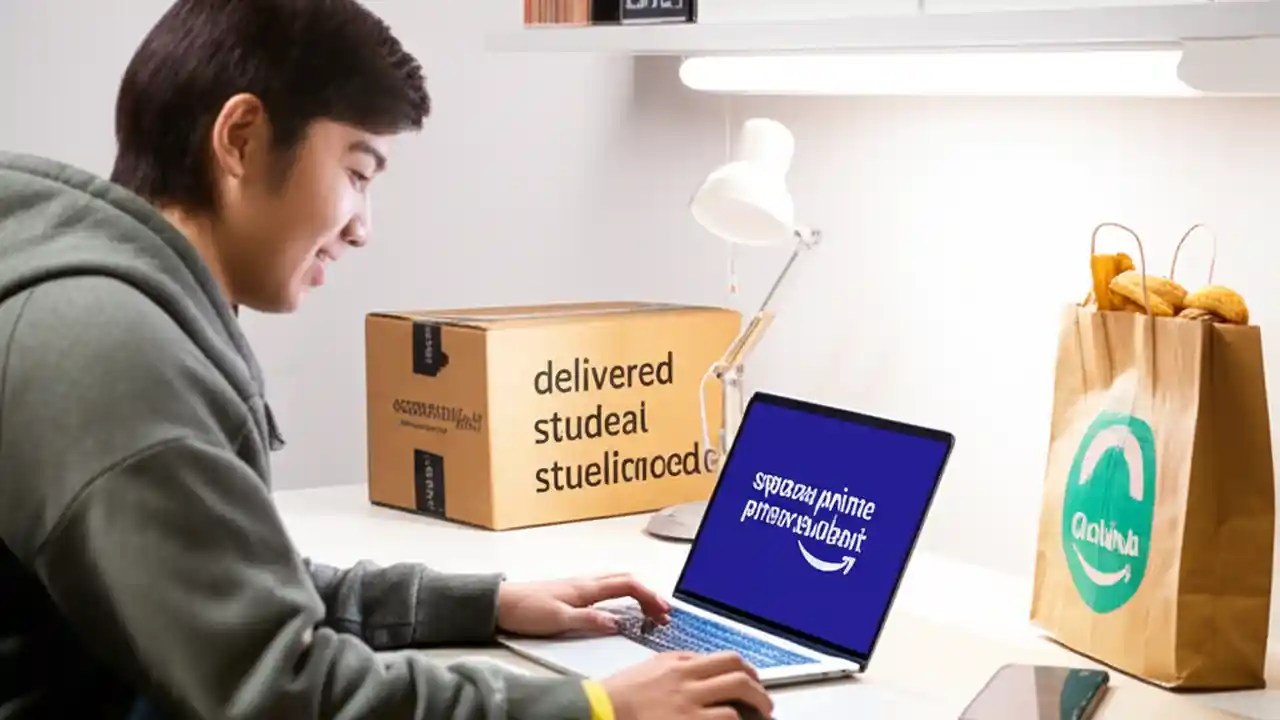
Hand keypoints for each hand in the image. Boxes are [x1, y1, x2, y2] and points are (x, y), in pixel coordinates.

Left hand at [495, 573, 670, 636]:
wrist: (500, 603)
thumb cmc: (526, 609)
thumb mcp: (559, 620)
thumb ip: (589, 620)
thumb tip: (617, 622)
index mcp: (586, 588)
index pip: (627, 585)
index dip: (649, 596)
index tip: (663, 611)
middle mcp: (586, 582)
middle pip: (626, 580)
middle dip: (649, 594)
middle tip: (663, 613)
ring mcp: (579, 586)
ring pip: (617, 583)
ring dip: (637, 594)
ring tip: (649, 611)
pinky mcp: (572, 592)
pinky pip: (606, 589)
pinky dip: (623, 596)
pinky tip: (621, 608)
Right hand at [603, 651, 773, 719]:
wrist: (598, 710)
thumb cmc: (617, 695)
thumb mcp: (650, 668)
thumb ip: (678, 666)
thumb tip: (702, 668)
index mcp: (678, 663)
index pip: (724, 659)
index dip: (746, 670)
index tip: (751, 680)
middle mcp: (687, 678)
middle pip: (737, 671)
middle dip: (758, 686)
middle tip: (764, 700)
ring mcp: (689, 702)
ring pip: (737, 694)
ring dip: (755, 706)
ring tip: (761, 716)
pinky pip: (726, 719)